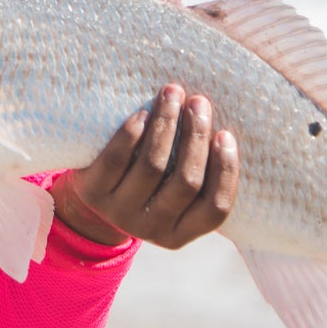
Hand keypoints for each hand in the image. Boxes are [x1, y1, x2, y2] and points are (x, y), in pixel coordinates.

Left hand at [51, 84, 238, 248]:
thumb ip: (201, 169)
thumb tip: (233, 119)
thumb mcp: (174, 187)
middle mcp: (152, 229)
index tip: (226, 134)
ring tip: (172, 93)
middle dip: (196, 137)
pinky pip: (116, 160)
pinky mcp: (93, 194)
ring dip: (167, 124)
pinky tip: (143, 113)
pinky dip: (132, 133)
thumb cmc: (150, 179)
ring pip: (153, 166)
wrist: (94, 191)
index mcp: (181, 234)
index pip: (215, 209)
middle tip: (200, 102)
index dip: (225, 171)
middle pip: (186, 182)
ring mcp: (120, 213)